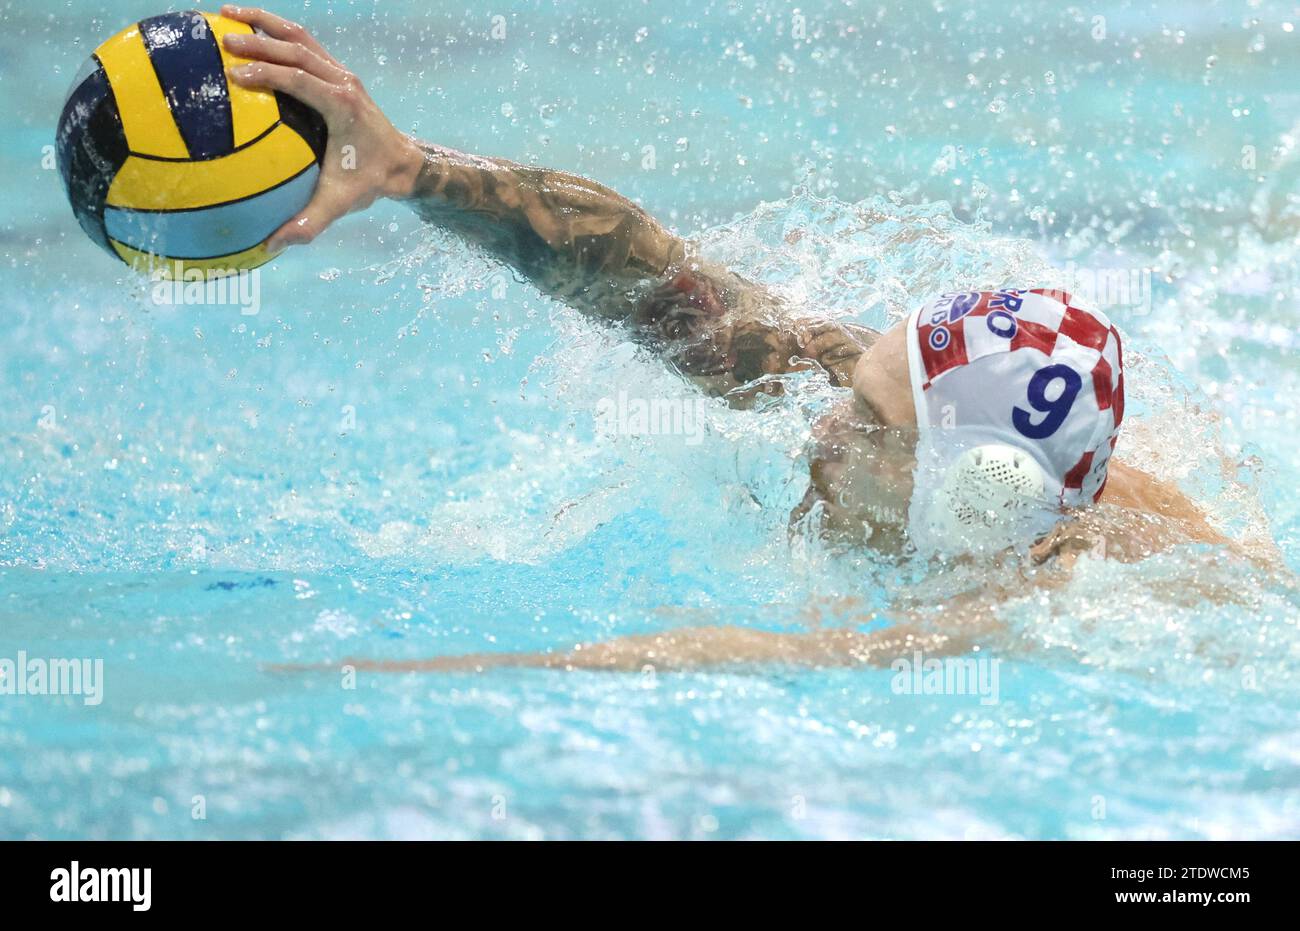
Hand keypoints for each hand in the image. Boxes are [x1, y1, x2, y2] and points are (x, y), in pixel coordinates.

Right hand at [219, 5, 423, 250]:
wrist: (403, 163)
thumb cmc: (370, 182)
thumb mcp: (342, 203)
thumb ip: (309, 222)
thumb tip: (272, 245)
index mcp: (342, 106)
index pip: (302, 81)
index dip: (269, 75)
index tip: (235, 75)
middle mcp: (343, 81)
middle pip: (297, 50)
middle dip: (259, 42)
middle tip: (219, 41)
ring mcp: (340, 72)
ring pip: (300, 38)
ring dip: (264, 23)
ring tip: (224, 14)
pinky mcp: (336, 71)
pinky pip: (303, 43)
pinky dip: (275, 32)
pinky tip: (246, 27)